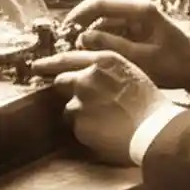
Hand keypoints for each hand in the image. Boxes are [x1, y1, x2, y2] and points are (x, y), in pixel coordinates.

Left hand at [30, 50, 171, 165]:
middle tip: (83, 99)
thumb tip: (90, 71)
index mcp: (103, 60)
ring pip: (69, 106)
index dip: (49, 62)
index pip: (67, 58)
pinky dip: (86, 128)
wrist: (153, 129)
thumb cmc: (148, 101)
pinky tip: (103, 131)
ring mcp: (80, 100)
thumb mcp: (130, 72)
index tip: (36, 65)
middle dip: (67, 89)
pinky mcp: (79, 123)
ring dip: (79, 112)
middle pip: (62, 80)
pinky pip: (76, 125)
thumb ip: (106, 68)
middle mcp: (87, 77)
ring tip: (102, 119)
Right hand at [61, 0, 189, 90]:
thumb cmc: (173, 65)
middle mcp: (137, 10)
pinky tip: (90, 54)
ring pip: (104, 21)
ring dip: (89, 34)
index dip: (79, 14)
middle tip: (65, 43)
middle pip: (100, 10)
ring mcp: (136, 19)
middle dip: (81, 24)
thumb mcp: (142, 58)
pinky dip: (100, 40)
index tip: (64, 30)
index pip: (101, 3)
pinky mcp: (136, 30)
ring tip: (75, 52)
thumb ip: (112, 46)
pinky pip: (112, 31)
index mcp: (141, 10)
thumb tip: (83, 37)